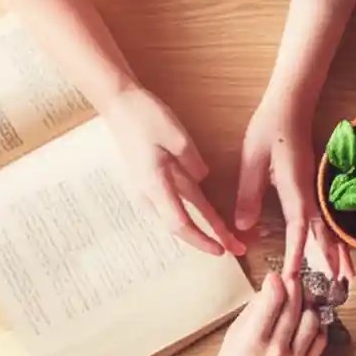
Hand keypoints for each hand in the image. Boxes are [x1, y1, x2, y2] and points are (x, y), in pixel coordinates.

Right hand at [101, 86, 245, 256]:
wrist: (118, 105)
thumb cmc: (144, 117)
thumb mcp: (175, 135)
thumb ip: (192, 161)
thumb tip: (203, 178)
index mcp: (155, 185)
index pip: (179, 223)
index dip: (201, 239)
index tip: (221, 250)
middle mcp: (150, 194)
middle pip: (183, 225)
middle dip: (210, 239)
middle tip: (237, 249)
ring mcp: (151, 189)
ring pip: (182, 215)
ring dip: (206, 227)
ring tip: (230, 237)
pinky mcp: (155, 181)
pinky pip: (179, 202)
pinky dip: (198, 213)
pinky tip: (212, 219)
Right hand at [204, 272, 326, 355]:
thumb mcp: (233, 335)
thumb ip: (254, 310)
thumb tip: (272, 286)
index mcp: (253, 341)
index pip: (273, 301)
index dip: (277, 282)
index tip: (276, 275)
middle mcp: (276, 351)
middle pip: (294, 307)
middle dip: (294, 286)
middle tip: (291, 279)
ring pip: (312, 319)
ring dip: (306, 305)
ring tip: (298, 300)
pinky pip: (319, 339)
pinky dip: (315, 325)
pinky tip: (306, 320)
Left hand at [236, 99, 354, 278]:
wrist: (290, 104)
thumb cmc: (269, 129)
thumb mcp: (252, 161)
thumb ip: (249, 195)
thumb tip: (243, 227)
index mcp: (296, 190)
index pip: (298, 230)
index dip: (297, 255)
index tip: (293, 277)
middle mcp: (310, 193)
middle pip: (325, 233)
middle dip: (333, 260)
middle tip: (341, 285)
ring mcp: (315, 189)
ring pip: (330, 227)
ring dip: (338, 250)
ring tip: (347, 274)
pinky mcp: (313, 186)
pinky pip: (326, 217)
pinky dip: (333, 236)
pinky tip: (336, 246)